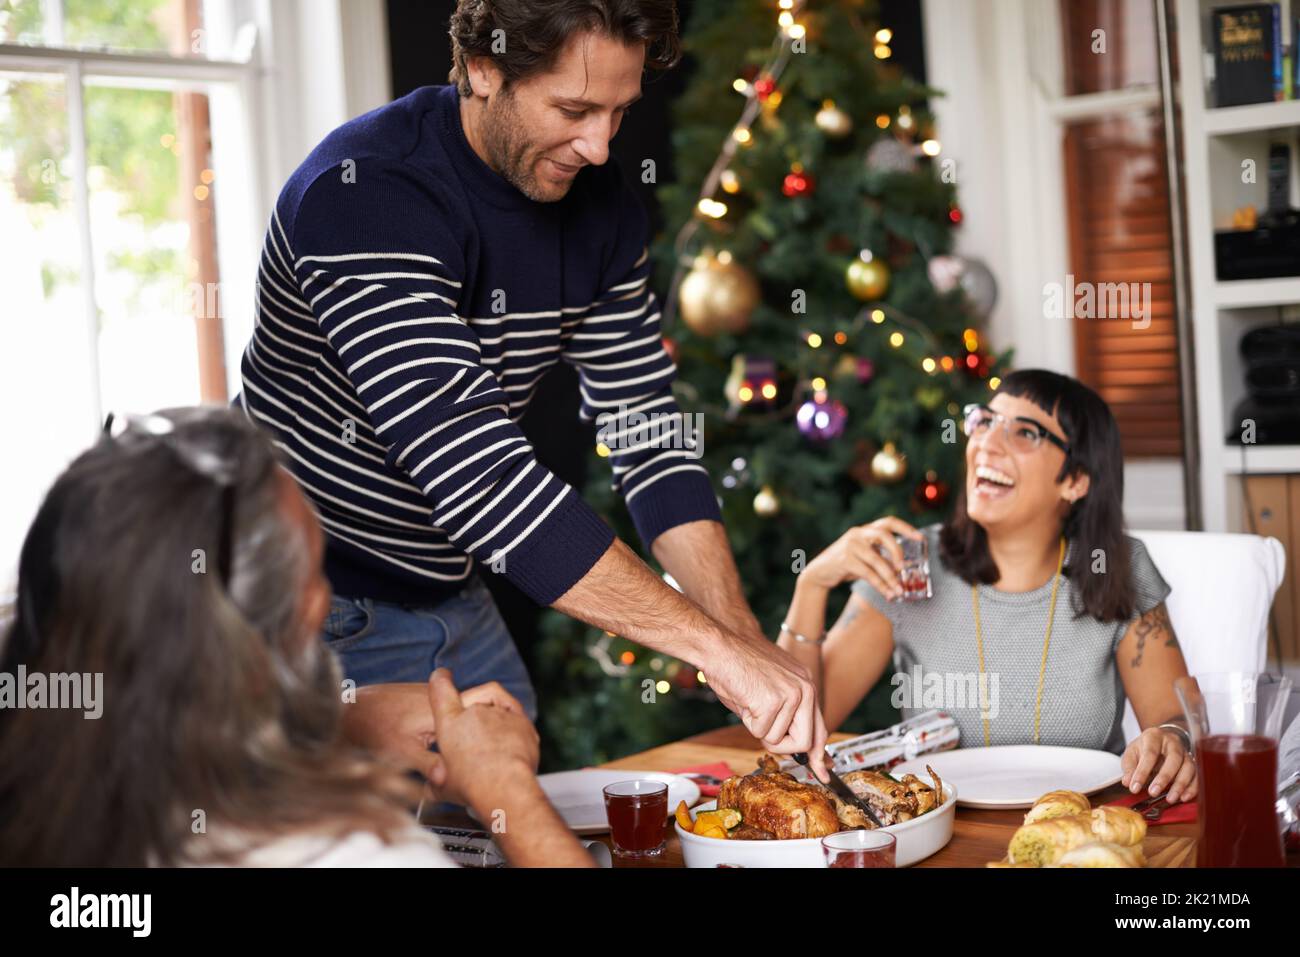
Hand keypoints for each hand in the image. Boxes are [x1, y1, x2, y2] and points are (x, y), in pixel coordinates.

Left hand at [339, 679, 525, 781]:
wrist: (349, 708)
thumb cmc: (373, 728)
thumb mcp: (401, 751)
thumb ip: (428, 765)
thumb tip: (449, 781)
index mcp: (440, 708)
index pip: (484, 699)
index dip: (504, 708)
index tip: (518, 721)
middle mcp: (440, 697)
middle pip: (479, 700)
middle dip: (494, 716)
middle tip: (510, 733)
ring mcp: (431, 695)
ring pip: (464, 703)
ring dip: (476, 717)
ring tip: (489, 739)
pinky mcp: (422, 698)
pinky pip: (450, 706)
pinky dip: (459, 718)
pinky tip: (458, 737)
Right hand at [426, 668, 539, 812]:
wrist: (504, 786)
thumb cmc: (471, 784)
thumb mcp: (441, 786)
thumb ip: (434, 780)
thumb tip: (432, 786)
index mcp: (450, 721)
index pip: (440, 689)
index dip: (440, 680)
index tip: (441, 675)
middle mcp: (474, 711)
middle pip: (473, 702)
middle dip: (472, 718)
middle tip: (473, 741)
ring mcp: (500, 714)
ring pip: (496, 707)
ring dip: (494, 722)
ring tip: (492, 743)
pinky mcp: (521, 721)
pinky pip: (516, 718)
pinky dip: (513, 728)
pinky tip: (510, 743)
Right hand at [703, 633, 829, 781]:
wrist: (720, 644)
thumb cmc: (738, 665)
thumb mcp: (772, 688)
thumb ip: (788, 714)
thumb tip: (797, 747)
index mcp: (806, 685)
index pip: (820, 729)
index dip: (819, 755)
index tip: (822, 772)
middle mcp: (805, 689)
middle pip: (805, 743)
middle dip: (782, 746)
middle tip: (762, 726)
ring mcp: (791, 695)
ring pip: (778, 741)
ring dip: (758, 728)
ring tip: (750, 700)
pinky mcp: (773, 702)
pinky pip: (761, 733)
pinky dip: (748, 722)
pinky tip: (744, 697)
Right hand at [800, 517, 922, 598]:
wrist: (819, 573)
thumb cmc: (846, 565)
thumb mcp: (864, 557)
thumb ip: (880, 557)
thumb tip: (902, 569)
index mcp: (865, 530)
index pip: (888, 522)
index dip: (906, 528)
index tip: (920, 538)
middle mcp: (858, 534)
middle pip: (884, 535)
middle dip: (897, 551)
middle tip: (904, 568)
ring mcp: (850, 545)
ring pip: (876, 560)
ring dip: (890, 577)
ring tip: (899, 590)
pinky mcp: (845, 559)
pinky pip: (868, 573)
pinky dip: (880, 585)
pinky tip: (887, 593)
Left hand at [1121, 727, 1198, 803]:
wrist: (1162, 740)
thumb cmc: (1145, 748)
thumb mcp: (1132, 753)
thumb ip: (1129, 767)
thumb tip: (1127, 782)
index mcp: (1154, 736)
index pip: (1149, 754)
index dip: (1142, 772)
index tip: (1135, 788)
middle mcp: (1173, 743)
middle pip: (1173, 759)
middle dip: (1164, 778)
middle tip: (1153, 793)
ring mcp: (1185, 752)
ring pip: (1188, 767)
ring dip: (1180, 785)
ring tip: (1170, 799)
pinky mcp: (1194, 763)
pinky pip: (1197, 776)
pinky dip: (1192, 788)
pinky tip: (1184, 798)